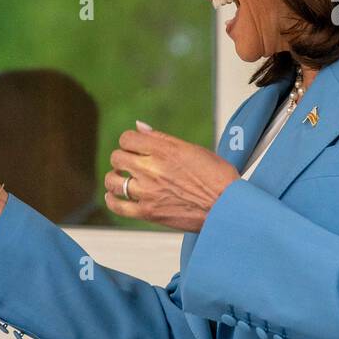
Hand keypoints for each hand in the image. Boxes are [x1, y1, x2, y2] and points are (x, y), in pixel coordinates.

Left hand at [104, 125, 239, 231]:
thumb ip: (162, 138)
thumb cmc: (216, 177)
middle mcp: (152, 168)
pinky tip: (113, 196)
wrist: (227, 207)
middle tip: (130, 164)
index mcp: (164, 150)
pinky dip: (111, 200)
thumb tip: (139, 126)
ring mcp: (148, 191)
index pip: (127, 138)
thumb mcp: (193, 149)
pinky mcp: (148, 212)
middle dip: (122, 158)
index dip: (129, 142)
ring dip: (114, 178)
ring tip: (121, 179)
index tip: (135, 148)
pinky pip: (117, 206)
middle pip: (117, 158)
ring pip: (112, 180)